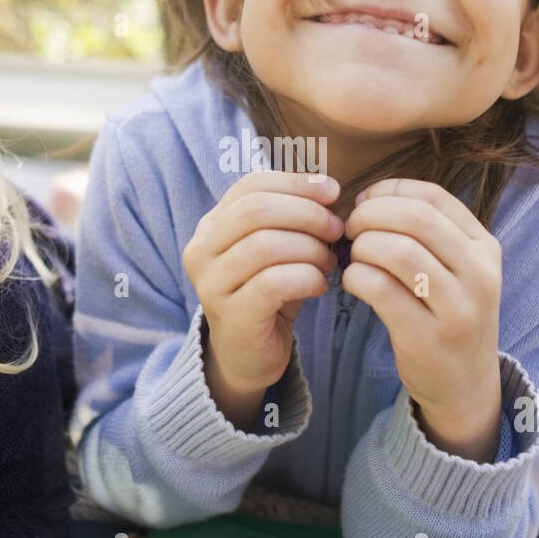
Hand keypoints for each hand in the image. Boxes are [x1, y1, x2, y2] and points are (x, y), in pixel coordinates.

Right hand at [183, 171, 341, 424]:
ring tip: (330, 262)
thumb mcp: (277, 248)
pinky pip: (274, 282)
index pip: (251, 186)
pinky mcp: (231, 316)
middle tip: (337, 230)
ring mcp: (210, 284)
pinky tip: (320, 286)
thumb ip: (292, 218)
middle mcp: (201, 250)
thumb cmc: (269, 294)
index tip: (333, 191)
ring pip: (265, 245)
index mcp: (211, 225)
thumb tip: (329, 191)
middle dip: (307, 214)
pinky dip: (307, 278)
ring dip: (310, 249)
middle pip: (256, 210)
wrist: (248, 354)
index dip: (295, 183)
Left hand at [343, 179, 502, 460]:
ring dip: (362, 247)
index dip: (389, 191)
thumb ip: (426, 233)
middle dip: (371, 215)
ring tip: (353, 257)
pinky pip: (381, 288)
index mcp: (484, 248)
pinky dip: (356, 277)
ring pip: (398, 250)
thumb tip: (369, 198)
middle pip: (414, 217)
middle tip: (350, 229)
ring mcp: (457, 308)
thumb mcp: (457, 270)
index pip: (433, 197)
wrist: (465, 386)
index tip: (365, 201)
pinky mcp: (427, 337)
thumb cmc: (448, 316)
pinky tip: (352, 282)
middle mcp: (479, 274)